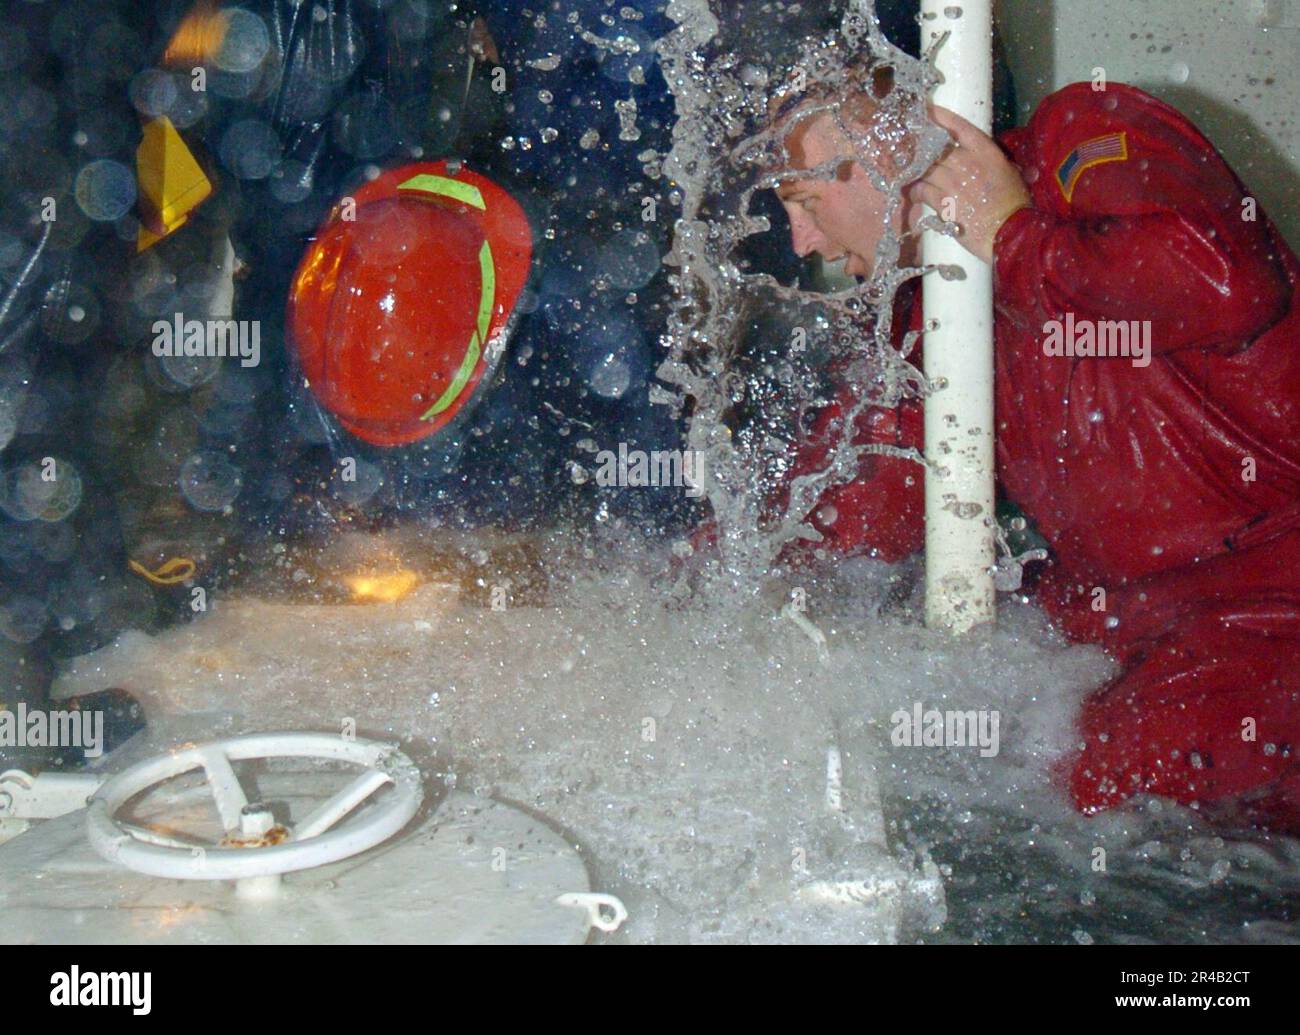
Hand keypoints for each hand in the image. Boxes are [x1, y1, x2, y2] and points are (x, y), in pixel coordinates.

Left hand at [906, 105, 1030, 264]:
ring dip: (917, 172)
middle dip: (923, 149)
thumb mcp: (1011, 173)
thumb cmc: (1015, 204)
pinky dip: (916, 192)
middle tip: (912, 149)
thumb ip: (997, 162)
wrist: (1009, 232)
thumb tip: (996, 159)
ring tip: (912, 174)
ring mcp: (952, 182)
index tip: (927, 112)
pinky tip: (915, 194)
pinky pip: (921, 190)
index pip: (957, 126)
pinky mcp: (942, 202)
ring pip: (925, 169)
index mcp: (986, 151)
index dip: (940, 118)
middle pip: (935, 148)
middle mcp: (966, 162)